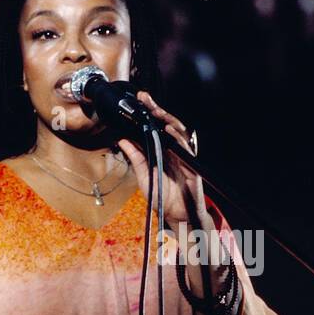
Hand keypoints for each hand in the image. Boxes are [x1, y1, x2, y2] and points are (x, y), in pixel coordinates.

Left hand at [115, 92, 205, 227]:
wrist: (176, 216)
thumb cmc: (162, 196)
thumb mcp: (143, 175)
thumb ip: (136, 157)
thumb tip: (122, 139)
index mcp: (162, 151)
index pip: (155, 128)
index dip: (148, 114)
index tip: (139, 101)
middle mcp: (173, 150)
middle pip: (166, 125)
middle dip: (157, 111)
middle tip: (145, 98)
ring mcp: (183, 156)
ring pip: (178, 132)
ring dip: (167, 120)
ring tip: (156, 110)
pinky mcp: (191, 166)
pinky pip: (186, 148)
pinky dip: (178, 138)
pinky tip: (170, 130)